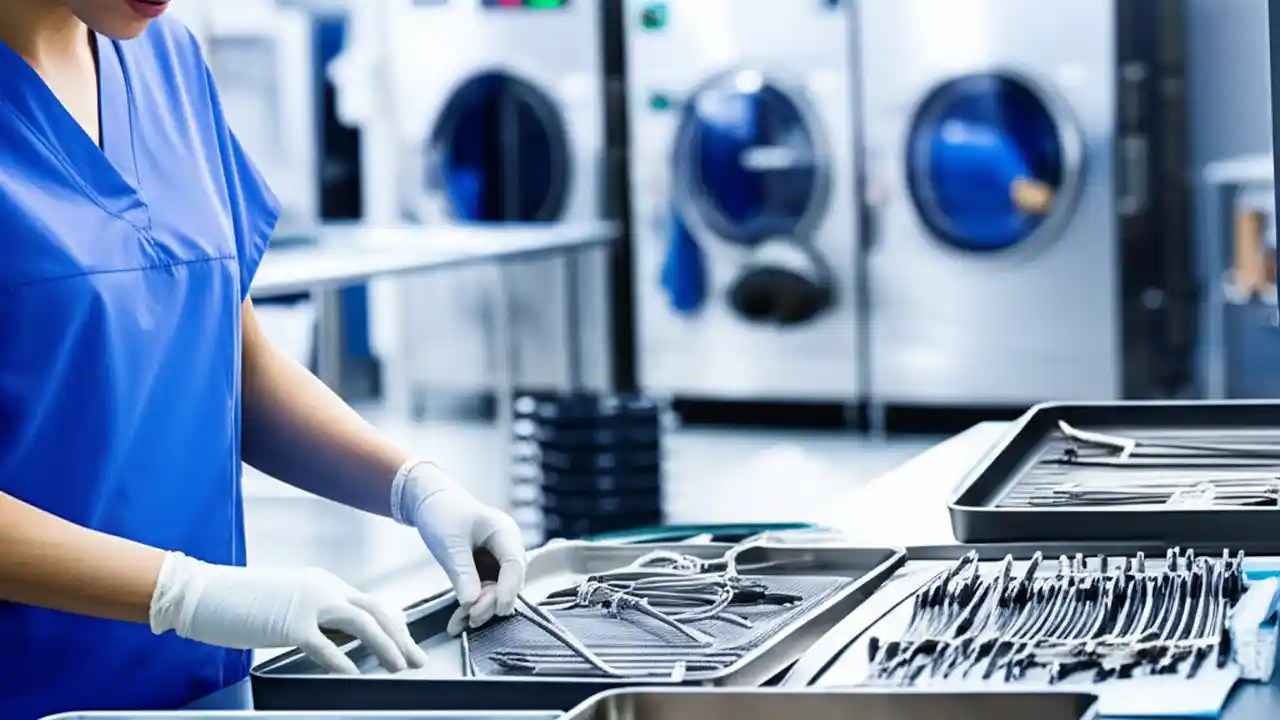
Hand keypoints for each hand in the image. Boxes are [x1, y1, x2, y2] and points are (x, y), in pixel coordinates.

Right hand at [149, 553, 426, 673]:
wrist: (203, 593)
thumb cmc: (241, 601)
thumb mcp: (290, 602)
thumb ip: (320, 617)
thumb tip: (347, 639)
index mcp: (323, 583)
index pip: (371, 603)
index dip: (394, 625)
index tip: (406, 643)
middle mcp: (323, 589)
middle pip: (376, 611)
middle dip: (401, 637)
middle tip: (417, 659)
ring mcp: (307, 605)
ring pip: (362, 623)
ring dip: (386, 645)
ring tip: (399, 666)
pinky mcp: (288, 624)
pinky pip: (325, 646)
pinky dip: (344, 661)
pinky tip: (356, 675)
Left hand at [396, 463, 525, 632]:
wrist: (428, 502)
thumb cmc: (442, 513)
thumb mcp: (450, 544)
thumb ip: (463, 573)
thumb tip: (472, 604)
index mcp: (505, 532)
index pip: (515, 565)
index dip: (509, 589)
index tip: (498, 610)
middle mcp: (507, 547)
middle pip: (509, 582)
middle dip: (491, 602)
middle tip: (470, 619)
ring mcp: (498, 559)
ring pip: (497, 591)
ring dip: (481, 608)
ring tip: (459, 622)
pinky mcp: (486, 569)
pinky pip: (484, 591)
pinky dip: (472, 605)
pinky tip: (458, 620)